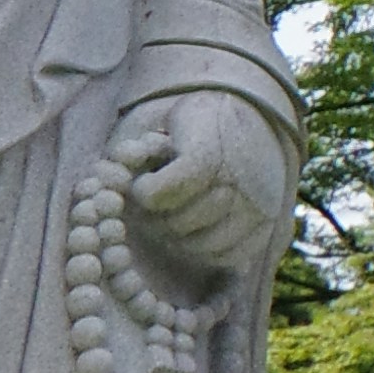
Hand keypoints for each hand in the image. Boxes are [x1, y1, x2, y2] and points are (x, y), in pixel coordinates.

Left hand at [125, 94, 292, 274]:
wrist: (252, 116)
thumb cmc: (197, 123)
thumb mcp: (166, 120)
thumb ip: (135, 149)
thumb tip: (106, 175)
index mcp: (208, 152)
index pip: (159, 193)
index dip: (142, 192)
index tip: (141, 183)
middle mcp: (238, 181)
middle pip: (179, 223)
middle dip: (158, 217)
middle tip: (155, 204)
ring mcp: (256, 207)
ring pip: (202, 244)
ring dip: (180, 236)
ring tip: (175, 216)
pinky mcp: (267, 226)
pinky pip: (229, 256)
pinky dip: (206, 250)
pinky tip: (196, 230)